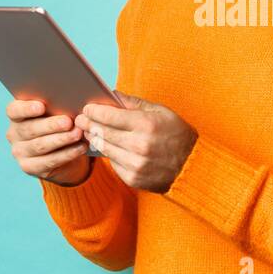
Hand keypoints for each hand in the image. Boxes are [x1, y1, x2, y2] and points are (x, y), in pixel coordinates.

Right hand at [5, 99, 91, 185]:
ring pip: (40, 145)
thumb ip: (58, 107)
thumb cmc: (58, 125)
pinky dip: (67, 154)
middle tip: (68, 122)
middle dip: (51, 125)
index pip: (14, 110)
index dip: (26, 108)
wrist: (62, 154)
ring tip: (77, 134)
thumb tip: (72, 102)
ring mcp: (20, 152)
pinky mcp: (29, 167)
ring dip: (61, 139)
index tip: (41, 106)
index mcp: (16, 116)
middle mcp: (14, 134)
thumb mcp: (56, 114)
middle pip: (30, 128)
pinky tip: (80, 147)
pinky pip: (49, 160)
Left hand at [76, 91, 197, 192]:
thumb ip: (134, 103)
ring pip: (104, 149)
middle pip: (102, 132)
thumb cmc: (177, 135)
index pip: (109, 116)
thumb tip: (112, 94)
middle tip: (80, 119)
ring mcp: (135, 164)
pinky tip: (106, 146)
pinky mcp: (133, 178)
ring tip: (90, 131)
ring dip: (95, 138)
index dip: (94, 111)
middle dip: (88, 124)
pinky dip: (108, 154)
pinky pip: (112, 163)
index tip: (87, 108)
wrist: (192, 167)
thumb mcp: (161, 112)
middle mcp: (139, 145)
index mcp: (146, 125)